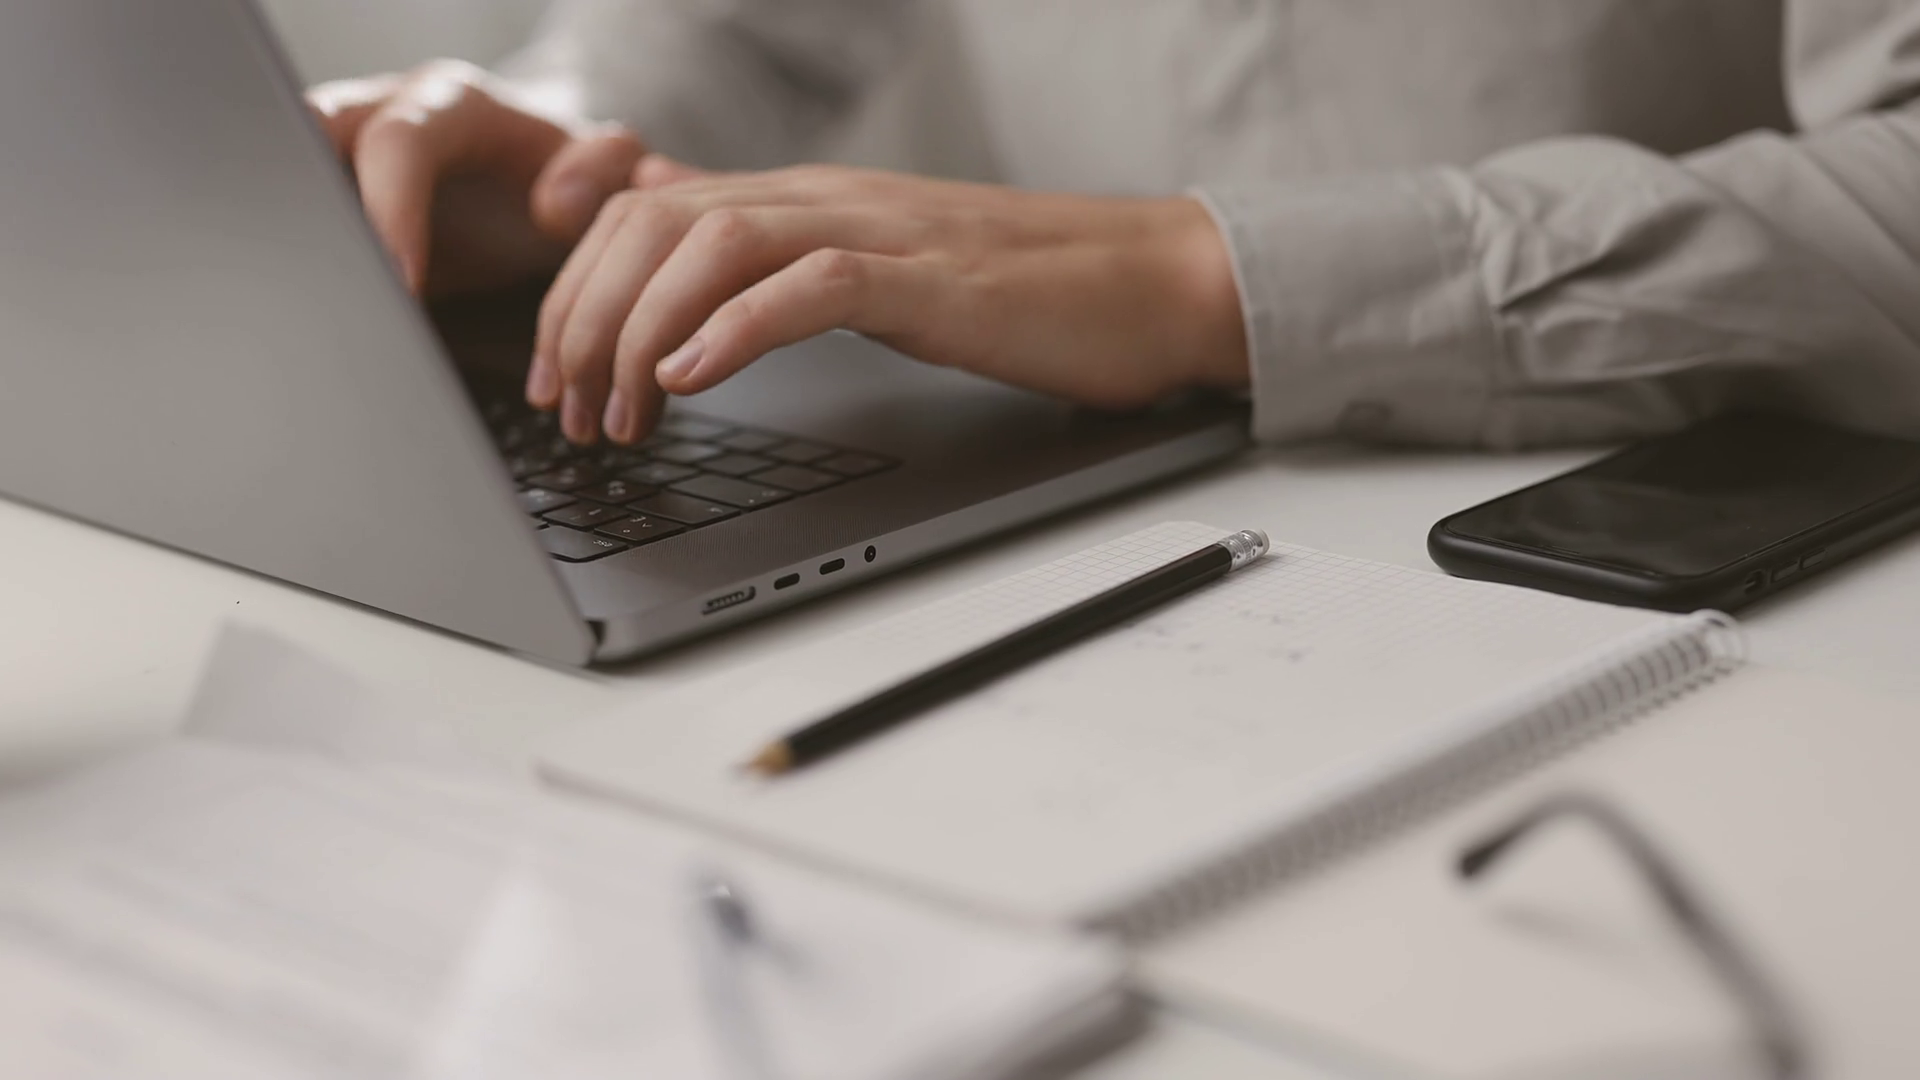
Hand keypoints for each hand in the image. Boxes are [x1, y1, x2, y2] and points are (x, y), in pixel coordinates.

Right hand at [308, 60, 643, 294]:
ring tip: (293, 295)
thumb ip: (606, 171)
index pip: (400, 141)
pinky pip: (291, 210)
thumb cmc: (567, 181)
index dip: (391, 207)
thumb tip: (558, 205)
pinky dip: (290, 250)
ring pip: (285, 164)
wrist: (542, 187)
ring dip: (283, 221)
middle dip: (307, 199)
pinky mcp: (328, 193)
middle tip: (327, 283)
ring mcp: (345, 149)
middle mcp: (385, 109)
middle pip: (312, 130)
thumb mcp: (605, 170)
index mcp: (450, 103)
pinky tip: (295, 306)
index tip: (403, 282)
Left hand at [531, 160, 1249, 444]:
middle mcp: (828, 200)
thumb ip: (781, 261)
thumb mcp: (874, 269)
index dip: (571, 274)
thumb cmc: (1021, 294)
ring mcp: (880, 233)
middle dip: (582, 313)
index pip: (646, 203)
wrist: (1152, 282)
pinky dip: (739, 326)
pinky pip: (814, 285)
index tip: (546, 359)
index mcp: (806, 202)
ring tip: (619, 412)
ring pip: (716, 241)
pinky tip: (697, 377)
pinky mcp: (933, 281)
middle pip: (656, 219)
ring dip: (642, 328)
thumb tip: (685, 266)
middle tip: (566, 408)